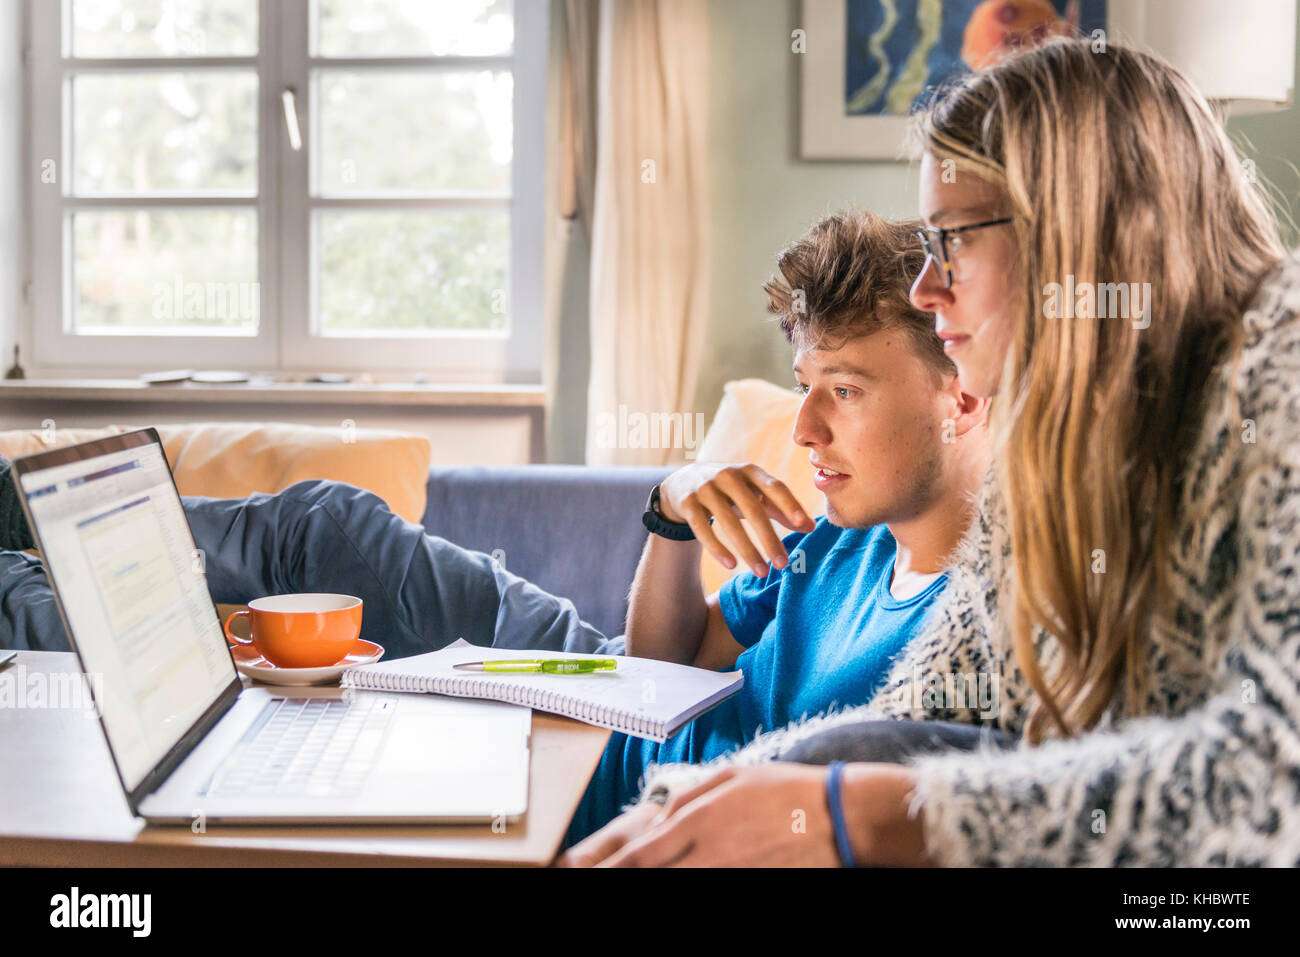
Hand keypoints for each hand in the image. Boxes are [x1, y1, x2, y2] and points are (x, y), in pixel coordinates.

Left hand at [563, 763, 928, 866]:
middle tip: (593, 883)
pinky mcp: (748, 887)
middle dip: (621, 882)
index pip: (641, 855)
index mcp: (699, 820)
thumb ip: (689, 797)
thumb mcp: (733, 776)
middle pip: (651, 878)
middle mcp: (708, 853)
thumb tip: (658, 817)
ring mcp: (729, 875)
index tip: (585, 876)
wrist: (841, 818)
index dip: (609, 871)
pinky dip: (686, 891)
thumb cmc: (787, 791)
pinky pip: (707, 894)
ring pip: (676, 889)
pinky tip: (674, 885)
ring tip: (624, 885)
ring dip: (647, 887)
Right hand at [658, 463, 815, 577]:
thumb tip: (810, 528)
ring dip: (747, 549)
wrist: (683, 481)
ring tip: (761, 572)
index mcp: (750, 471)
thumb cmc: (730, 491)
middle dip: (769, 538)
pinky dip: (717, 548)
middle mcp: (728, 475)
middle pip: (753, 509)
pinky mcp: (688, 503)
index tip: (803, 524)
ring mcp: (705, 488)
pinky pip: (703, 529)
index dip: (789, 504)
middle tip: (783, 564)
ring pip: (728, 522)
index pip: (774, 487)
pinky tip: (731, 565)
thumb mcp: (754, 494)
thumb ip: (781, 509)